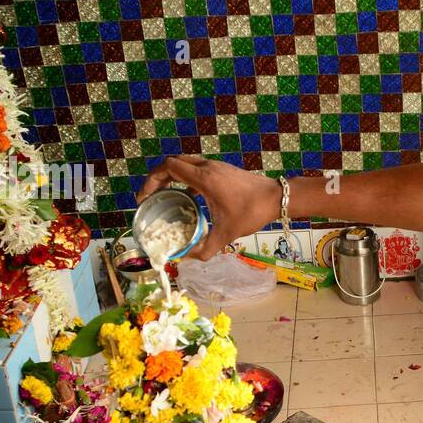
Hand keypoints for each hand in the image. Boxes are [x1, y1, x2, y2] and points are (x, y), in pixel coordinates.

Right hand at [137, 155, 281, 259]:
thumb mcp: (227, 233)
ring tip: (164, 195)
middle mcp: (207, 167)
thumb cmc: (252, 212)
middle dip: (157, 178)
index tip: (145, 197)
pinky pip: (197, 169)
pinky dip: (186, 179)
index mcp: (204, 178)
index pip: (168, 167)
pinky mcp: (223, 170)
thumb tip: (188, 259)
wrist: (277, 198)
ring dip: (171, 176)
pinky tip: (188, 198)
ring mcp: (216, 167)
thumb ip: (206, 248)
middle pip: (173, 163)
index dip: (151, 180)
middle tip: (150, 196)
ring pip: (185, 164)